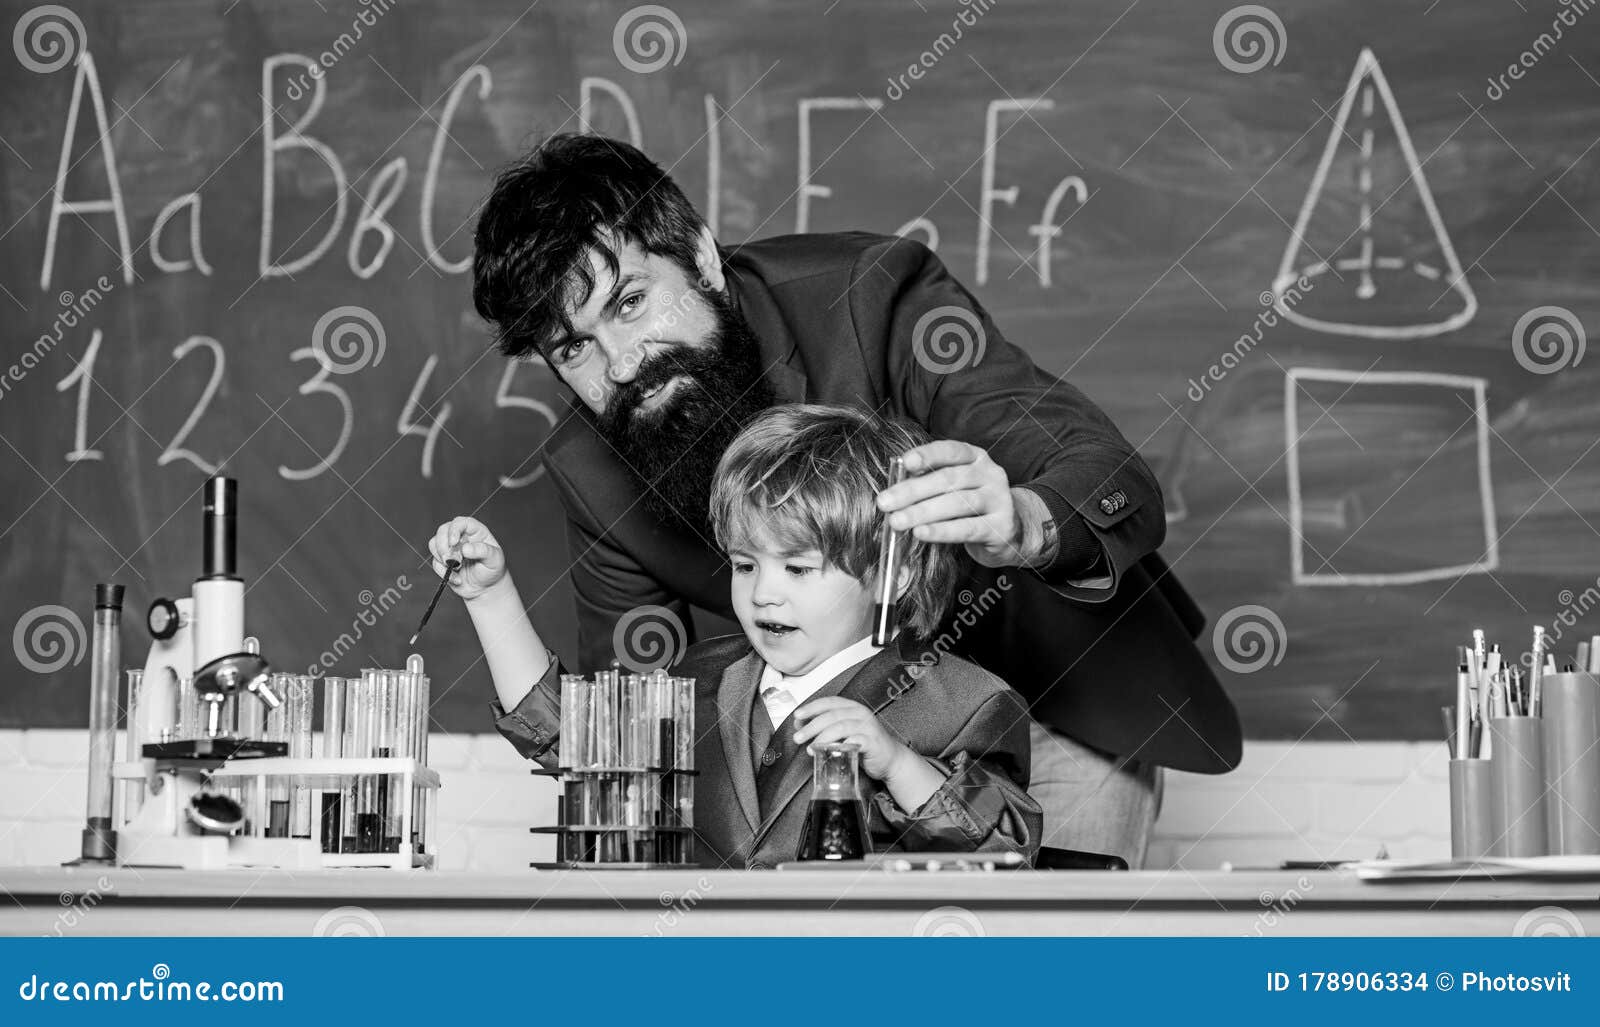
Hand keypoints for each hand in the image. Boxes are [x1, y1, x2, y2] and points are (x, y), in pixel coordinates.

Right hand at [427, 516, 508, 601]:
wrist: (486, 588)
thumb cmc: (493, 570)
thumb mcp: (494, 560)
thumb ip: (483, 551)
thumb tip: (465, 548)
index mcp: (475, 532)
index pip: (461, 522)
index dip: (454, 529)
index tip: (453, 542)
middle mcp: (461, 537)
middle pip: (443, 530)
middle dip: (443, 545)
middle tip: (452, 560)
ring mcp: (450, 548)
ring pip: (434, 543)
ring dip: (442, 558)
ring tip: (457, 568)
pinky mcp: (443, 561)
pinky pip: (435, 562)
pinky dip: (443, 572)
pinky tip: (457, 578)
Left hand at [792, 697, 917, 782]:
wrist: (891, 759)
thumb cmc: (865, 744)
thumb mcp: (843, 733)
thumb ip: (825, 728)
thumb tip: (800, 725)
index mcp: (852, 707)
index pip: (829, 702)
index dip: (811, 707)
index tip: (797, 716)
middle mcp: (860, 714)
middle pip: (831, 715)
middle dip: (811, 726)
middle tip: (798, 737)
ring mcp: (868, 727)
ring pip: (840, 727)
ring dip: (822, 738)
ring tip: (810, 748)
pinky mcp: (873, 742)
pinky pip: (855, 741)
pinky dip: (840, 746)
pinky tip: (830, 752)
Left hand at [877, 440, 1023, 567]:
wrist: (1010, 532)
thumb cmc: (970, 507)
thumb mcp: (954, 488)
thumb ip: (929, 482)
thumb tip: (894, 488)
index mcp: (976, 457)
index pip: (950, 450)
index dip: (927, 455)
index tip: (905, 463)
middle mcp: (990, 474)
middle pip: (949, 479)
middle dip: (912, 491)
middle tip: (884, 502)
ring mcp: (999, 499)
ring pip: (957, 503)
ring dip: (922, 512)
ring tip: (897, 521)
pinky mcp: (1002, 526)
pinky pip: (967, 528)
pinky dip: (941, 531)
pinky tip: (921, 533)